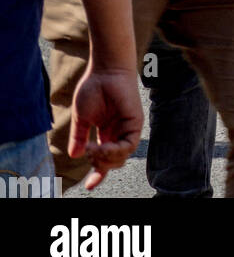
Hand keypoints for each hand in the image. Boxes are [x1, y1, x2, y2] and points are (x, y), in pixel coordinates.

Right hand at [69, 66, 142, 190]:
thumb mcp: (81, 117)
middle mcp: (119, 133)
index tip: (88, 186)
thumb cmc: (93, 87)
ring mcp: (128, 128)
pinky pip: (128, 145)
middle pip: (114, 161)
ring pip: (122, 156)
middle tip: (89, 155)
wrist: (105, 69)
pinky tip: (102, 147)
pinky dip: (115, 150)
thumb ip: (79, 137)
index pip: (104, 159)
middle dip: (100, 166)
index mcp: (107, 133)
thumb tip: (75, 155)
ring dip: (106, 159)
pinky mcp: (135, 122)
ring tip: (94, 151)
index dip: (98, 174)